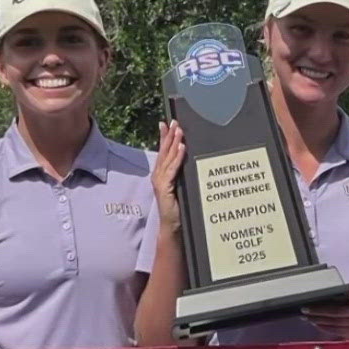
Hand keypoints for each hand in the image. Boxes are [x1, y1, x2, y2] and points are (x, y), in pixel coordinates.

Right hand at [152, 121, 184, 241]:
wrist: (172, 227)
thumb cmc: (178, 210)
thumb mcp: (180, 188)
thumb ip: (181, 176)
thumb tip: (190, 161)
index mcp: (161, 175)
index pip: (163, 152)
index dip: (164, 137)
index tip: (167, 123)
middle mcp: (158, 176)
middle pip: (164, 152)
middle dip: (169, 135)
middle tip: (174, 121)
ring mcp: (160, 182)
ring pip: (168, 158)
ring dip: (174, 143)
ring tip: (179, 130)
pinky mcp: (165, 189)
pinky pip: (172, 170)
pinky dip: (177, 158)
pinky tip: (182, 148)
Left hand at [302, 289, 348, 339]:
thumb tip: (334, 293)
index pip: (335, 309)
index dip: (321, 308)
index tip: (310, 305)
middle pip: (331, 318)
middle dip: (316, 315)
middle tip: (304, 311)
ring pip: (331, 326)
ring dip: (317, 322)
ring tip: (307, 318)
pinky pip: (335, 332)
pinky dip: (325, 328)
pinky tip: (317, 325)